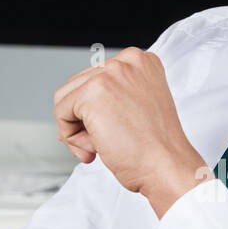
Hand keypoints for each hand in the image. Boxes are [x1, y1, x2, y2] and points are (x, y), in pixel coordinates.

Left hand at [53, 48, 213, 215]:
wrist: (167, 167)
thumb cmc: (156, 148)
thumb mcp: (138, 107)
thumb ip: (114, 96)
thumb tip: (75, 105)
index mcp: (142, 61)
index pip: (96, 78)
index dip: (96, 110)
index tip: (115, 129)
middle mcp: (126, 61)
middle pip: (77, 86)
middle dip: (84, 119)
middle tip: (106, 143)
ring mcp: (109, 74)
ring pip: (65, 98)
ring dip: (77, 129)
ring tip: (102, 145)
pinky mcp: (92, 93)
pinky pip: (60, 113)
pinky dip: (70, 137)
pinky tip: (96, 147)